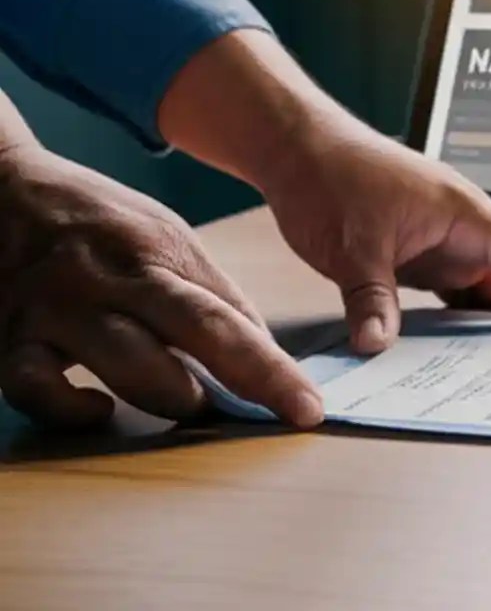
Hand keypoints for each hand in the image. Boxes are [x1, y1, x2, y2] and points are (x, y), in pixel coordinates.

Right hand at [0, 144, 323, 428]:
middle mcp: (115, 275)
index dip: (274, 368)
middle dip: (251, 380)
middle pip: (195, 330)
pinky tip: (98, 411)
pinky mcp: (9, 333)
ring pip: (127, 362)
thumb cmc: (97, 225)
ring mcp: (61, 305)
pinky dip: (71, 411)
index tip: (309, 407)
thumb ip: (209, 295)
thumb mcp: (162, 238)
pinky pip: (38, 387)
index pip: (232, 316)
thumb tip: (261, 356)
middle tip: (283, 415)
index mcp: (161, 251)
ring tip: (194, 407)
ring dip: (172, 397)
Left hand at [256, 115, 490, 354]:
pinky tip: (464, 349)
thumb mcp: (348, 248)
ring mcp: (453, 238)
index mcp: (467, 213)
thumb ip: (370, 300)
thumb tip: (377, 349)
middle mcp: (470, 225)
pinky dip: (474, 316)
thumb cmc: (329, 178)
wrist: (299, 147)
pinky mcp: (431, 250)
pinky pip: (468, 287)